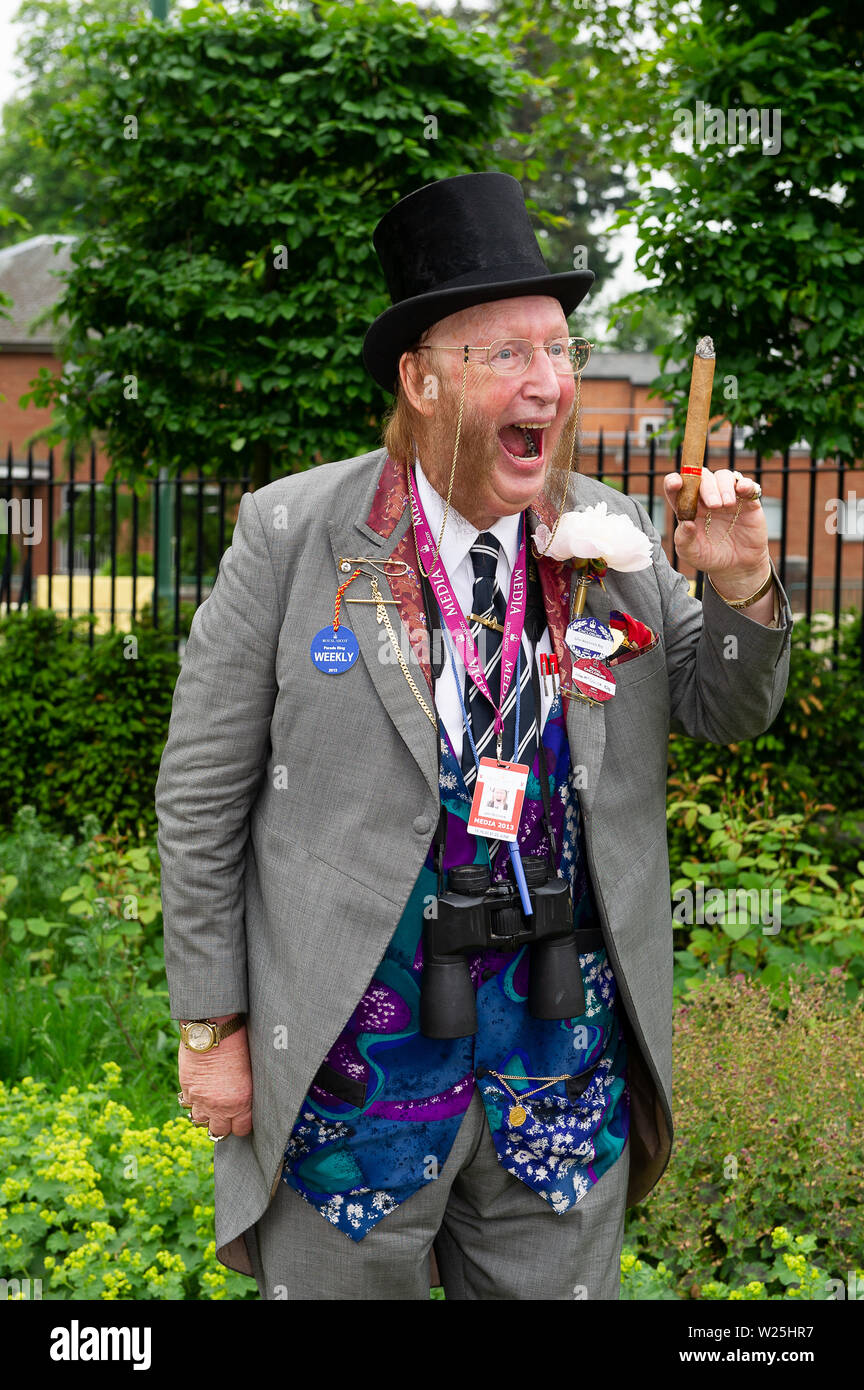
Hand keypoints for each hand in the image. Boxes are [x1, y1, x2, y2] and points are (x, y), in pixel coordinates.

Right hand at [178, 1021, 252, 1138]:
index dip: (241, 1125)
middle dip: (223, 1124)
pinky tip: (199, 1094)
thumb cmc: (238, 1044)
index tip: (241, 1120)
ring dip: (206, 1115)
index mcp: (241, 1102)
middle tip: (225, 1115)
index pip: (241, 1129)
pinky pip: (187, 1105)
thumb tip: (245, 1102)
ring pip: (200, 1121)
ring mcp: (201, 1099)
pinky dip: (193, 1102)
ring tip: (210, 1106)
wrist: (213, 1031)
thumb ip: (246, 1091)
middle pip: (219, 1131)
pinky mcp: (187, 1089)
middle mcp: (220, 1106)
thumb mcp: (250, 1071)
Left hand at [664, 468, 769, 581]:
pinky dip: (745, 483)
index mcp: (688, 507)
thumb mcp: (691, 553)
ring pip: (724, 476)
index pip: (677, 487)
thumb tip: (686, 523)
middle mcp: (706, 497)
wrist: (737, 566)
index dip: (673, 481)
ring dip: (724, 486)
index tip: (676, 483)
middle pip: (703, 477)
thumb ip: (684, 539)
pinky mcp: (748, 501)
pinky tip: (743, 490)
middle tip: (713, 506)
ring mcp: (727, 497)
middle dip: (706, 487)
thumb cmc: (710, 557)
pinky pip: (747, 484)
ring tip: (727, 505)